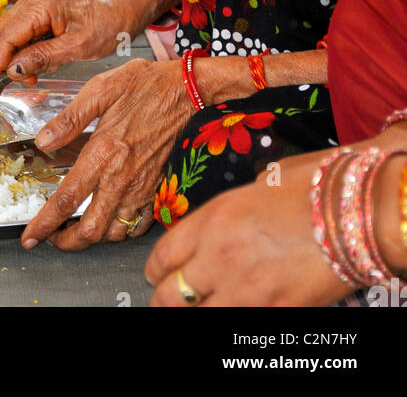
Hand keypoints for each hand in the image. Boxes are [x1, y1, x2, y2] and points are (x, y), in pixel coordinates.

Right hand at [0, 0, 133, 82]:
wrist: (126, 6)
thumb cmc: (110, 22)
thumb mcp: (79, 47)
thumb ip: (43, 58)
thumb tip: (12, 70)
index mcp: (41, 3)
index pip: (4, 36)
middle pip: (0, 34)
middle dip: (7, 62)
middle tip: (29, 81)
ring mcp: (34, 1)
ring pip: (8, 35)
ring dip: (18, 57)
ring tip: (43, 69)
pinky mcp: (38, 8)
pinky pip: (21, 32)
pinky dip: (26, 49)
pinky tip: (47, 57)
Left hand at [20, 60, 191, 250]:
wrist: (190, 91)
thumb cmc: (147, 85)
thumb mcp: (101, 89)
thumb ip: (70, 118)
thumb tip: (43, 140)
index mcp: (103, 153)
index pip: (67, 200)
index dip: (44, 224)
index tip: (30, 237)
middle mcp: (123, 178)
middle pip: (90, 230)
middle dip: (67, 242)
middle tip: (53, 237)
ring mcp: (144, 188)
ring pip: (115, 233)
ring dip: (93, 238)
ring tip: (78, 229)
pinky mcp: (160, 189)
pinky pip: (139, 225)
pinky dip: (122, 231)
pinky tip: (112, 221)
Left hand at [146, 151, 350, 306]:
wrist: (356, 211)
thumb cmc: (316, 187)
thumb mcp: (261, 184)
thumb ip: (235, 208)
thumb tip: (230, 218)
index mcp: (213, 218)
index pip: (164, 254)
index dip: (155, 268)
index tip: (156, 273)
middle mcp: (220, 256)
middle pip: (171, 294)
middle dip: (166, 298)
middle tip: (168, 300)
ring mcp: (247, 290)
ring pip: (199, 316)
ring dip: (196, 313)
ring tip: (197, 311)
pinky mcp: (275, 313)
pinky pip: (240, 326)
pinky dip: (234, 322)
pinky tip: (236, 314)